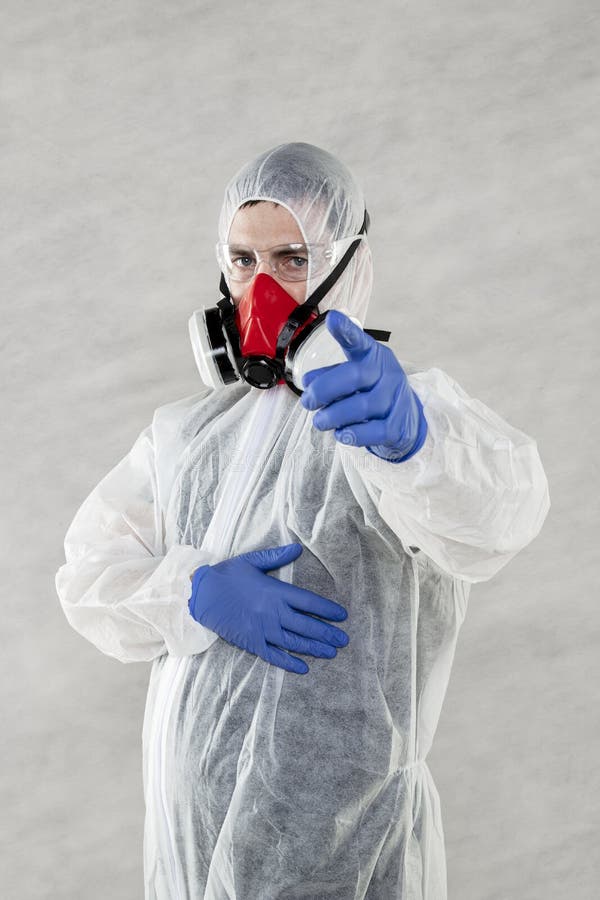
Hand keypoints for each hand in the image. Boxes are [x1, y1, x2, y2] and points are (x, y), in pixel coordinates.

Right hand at [188, 543, 348, 674]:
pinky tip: (304, 668)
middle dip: (327, 634)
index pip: (309, 602)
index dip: (327, 610)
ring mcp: (263, 630)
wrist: (202, 594)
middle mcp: (273, 613)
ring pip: (295, 642)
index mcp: (275, 592)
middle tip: (344, 641)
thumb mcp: (252, 561)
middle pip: (307, 626)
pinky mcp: (252, 642)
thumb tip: (298, 548)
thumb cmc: (228, 575)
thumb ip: (277, 557)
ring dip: (315, 648)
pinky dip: (289, 662)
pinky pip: (274, 655)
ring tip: (332, 653)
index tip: (342, 616)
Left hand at [300, 310, 427, 461]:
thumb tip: (308, 381)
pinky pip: (372, 432)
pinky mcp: (398, 426)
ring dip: (333, 416)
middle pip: (354, 376)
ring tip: (320, 421)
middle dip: (324, 390)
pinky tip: (341, 434)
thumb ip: (332, 375)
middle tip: (308, 402)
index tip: (332, 319)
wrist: (407, 419)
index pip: (359, 341)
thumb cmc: (373, 393)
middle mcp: (388, 374)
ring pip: (360, 406)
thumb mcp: (356, 376)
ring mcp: (395, 400)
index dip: (346, 330)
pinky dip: (352, 434)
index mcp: (374, 357)